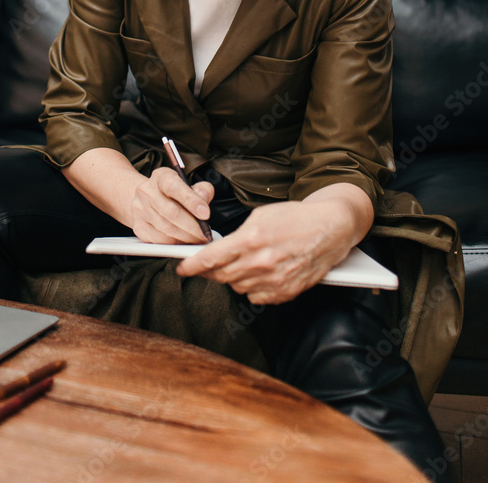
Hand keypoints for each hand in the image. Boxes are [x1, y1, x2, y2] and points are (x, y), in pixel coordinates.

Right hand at [130, 169, 214, 243]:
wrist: (148, 198)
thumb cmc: (173, 193)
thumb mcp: (189, 184)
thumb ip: (202, 190)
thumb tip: (203, 204)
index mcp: (161, 176)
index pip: (174, 187)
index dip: (191, 201)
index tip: (205, 214)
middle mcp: (147, 191)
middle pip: (171, 212)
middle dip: (192, 226)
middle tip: (205, 234)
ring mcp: (140, 209)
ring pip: (166, 229)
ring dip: (186, 237)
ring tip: (197, 238)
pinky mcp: (139, 226)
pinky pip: (159, 240)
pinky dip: (175, 243)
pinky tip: (183, 240)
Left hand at [176, 197, 360, 304]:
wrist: (330, 229)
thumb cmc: (296, 218)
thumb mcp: (261, 216)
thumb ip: (237, 236)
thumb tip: (218, 250)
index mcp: (252, 239)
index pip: (212, 259)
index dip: (192, 266)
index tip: (182, 268)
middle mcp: (262, 263)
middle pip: (221, 276)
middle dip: (209, 271)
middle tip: (204, 266)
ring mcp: (275, 280)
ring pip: (237, 287)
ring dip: (232, 278)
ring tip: (242, 263)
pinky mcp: (286, 292)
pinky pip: (256, 297)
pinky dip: (251, 287)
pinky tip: (257, 274)